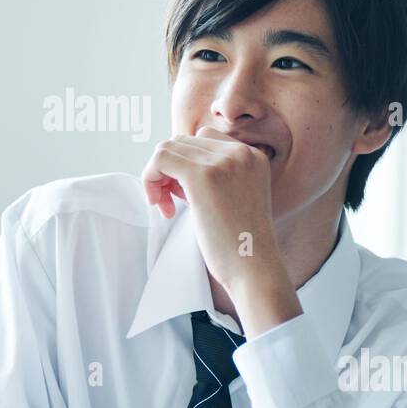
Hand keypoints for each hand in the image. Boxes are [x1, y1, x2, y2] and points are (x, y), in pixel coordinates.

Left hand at [141, 126, 300, 336]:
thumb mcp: (236, 197)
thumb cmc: (241, 244)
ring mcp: (223, 162)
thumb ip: (217, 176)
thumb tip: (175, 165)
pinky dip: (151, 179)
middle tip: (170, 202)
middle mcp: (241, 152)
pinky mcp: (203, 176)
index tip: (184, 195)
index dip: (185, 164)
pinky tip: (161, 207)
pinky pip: (161, 159)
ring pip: (169, 148)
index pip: (203, 139)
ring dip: (158, 175)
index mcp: (252, 156)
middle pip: (183, 141)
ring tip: (167, 206)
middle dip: (169, 170)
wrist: (255, 268)